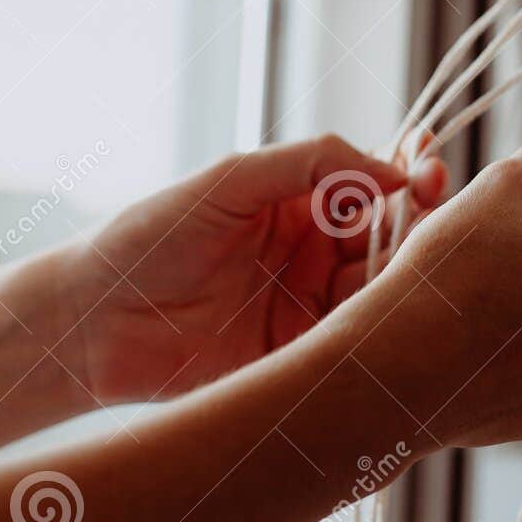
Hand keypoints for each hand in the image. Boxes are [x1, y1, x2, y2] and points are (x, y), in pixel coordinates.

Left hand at [62, 135, 447, 406]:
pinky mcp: (301, 359)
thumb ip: (311, 163)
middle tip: (429, 220)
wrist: (92, 322)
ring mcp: (310, 307)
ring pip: (382, 289)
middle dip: (419, 225)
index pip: (374, 183)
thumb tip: (392, 170)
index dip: (409, 175)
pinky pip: (355, 345)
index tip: (429, 170)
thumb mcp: (231, 179)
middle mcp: (313, 253)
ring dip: (404, 278)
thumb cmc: (150, 236)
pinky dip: (379, 334)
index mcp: (299, 202)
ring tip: (413, 271)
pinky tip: (393, 322)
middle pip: (392, 237)